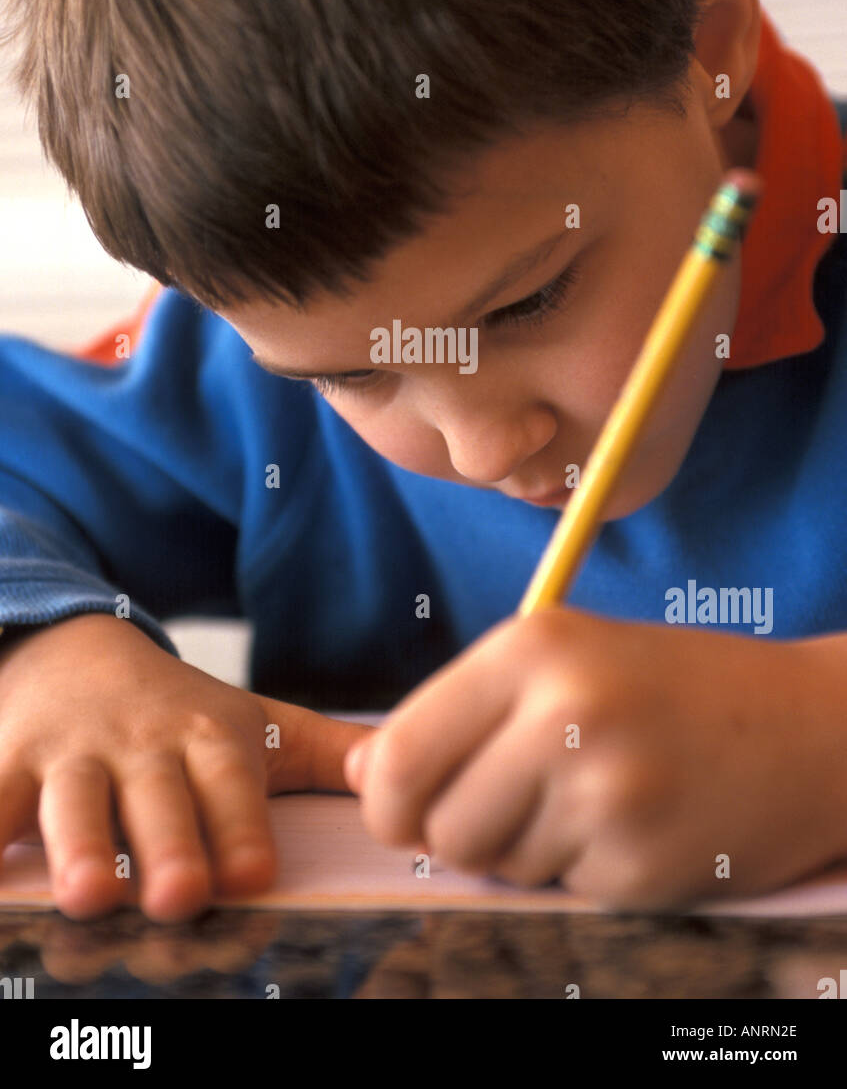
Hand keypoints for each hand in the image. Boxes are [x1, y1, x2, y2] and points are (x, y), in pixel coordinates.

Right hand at [0, 614, 372, 922]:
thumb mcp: (255, 721)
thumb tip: (404, 772)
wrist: (75, 650)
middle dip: (170, 844)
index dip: (243, 828)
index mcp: (207, 737)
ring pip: (74, 802)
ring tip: (89, 895)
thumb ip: (327, 751)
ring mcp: (71, 754)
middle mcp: (142, 745)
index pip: (231, 782)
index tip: (256, 875)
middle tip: (181, 895)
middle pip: (157, 797)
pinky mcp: (7, 763)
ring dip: (80, 847)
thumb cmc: (178, 711)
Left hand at [344, 606, 832, 908]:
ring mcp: (607, 792)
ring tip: (592, 799)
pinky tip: (638, 824)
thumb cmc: (671, 687)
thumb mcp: (564, 662)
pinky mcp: (643, 863)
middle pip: (438, 830)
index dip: (389, 800)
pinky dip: (589, 871)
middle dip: (462, 833)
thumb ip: (458, 714)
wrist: (809, 725)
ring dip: (529, 850)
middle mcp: (562, 713)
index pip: (395, 757)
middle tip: (519, 803)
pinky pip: (565, 891)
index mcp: (529, 648)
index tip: (411, 807)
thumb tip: (354, 776)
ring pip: (497, 867)